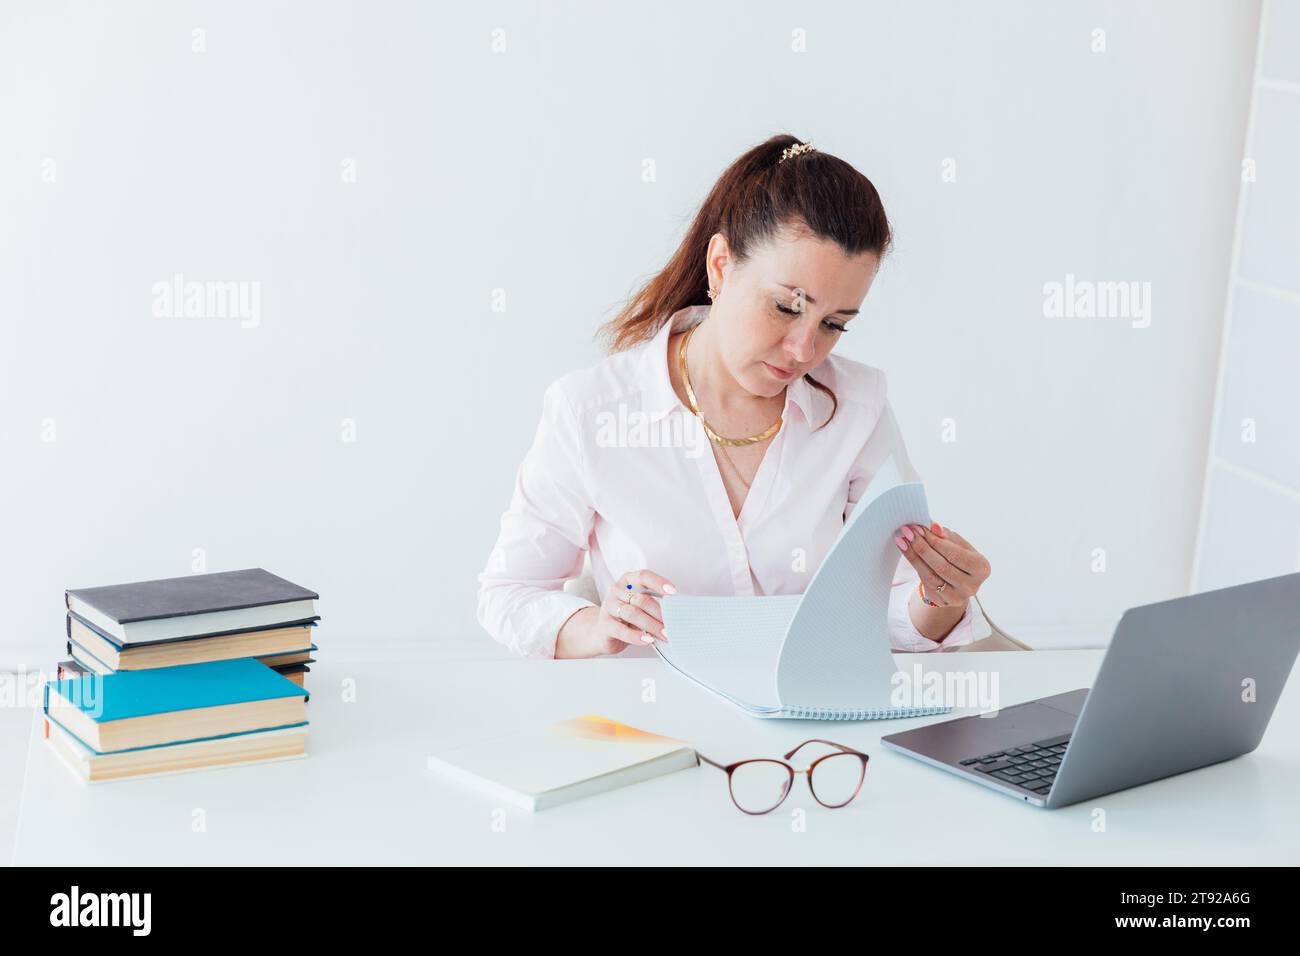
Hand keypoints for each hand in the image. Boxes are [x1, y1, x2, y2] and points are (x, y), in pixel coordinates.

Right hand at [558, 569, 676, 657]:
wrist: (602, 633)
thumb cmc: (626, 617)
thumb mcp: (639, 606)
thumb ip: (653, 603)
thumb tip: (675, 611)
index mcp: (628, 581)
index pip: (644, 576)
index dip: (659, 582)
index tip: (673, 592)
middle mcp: (617, 590)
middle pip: (641, 599)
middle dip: (659, 613)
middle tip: (672, 624)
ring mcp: (608, 606)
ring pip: (632, 613)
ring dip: (651, 625)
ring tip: (664, 634)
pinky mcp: (604, 624)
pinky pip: (621, 630)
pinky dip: (636, 636)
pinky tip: (647, 640)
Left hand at [894, 522, 990, 609]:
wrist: (957, 582)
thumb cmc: (960, 559)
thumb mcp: (960, 546)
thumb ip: (948, 537)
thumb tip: (934, 527)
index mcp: (981, 568)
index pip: (955, 554)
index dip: (936, 541)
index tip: (920, 528)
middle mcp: (972, 586)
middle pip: (942, 566)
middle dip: (923, 547)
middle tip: (909, 532)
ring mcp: (957, 597)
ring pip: (930, 575)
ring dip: (914, 555)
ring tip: (903, 540)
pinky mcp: (942, 601)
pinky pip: (924, 582)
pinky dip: (914, 564)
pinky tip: (906, 551)